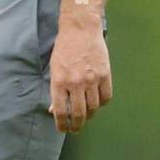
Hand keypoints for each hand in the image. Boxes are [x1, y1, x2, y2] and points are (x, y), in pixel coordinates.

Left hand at [48, 15, 111, 133]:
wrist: (80, 29)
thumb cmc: (64, 49)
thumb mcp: (54, 69)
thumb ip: (55, 90)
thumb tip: (55, 110)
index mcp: (59, 82)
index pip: (61, 112)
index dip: (62, 125)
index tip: (63, 129)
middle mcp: (75, 83)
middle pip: (78, 114)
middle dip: (76, 125)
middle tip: (75, 129)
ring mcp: (92, 79)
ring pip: (93, 108)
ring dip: (89, 116)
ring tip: (85, 117)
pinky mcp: (105, 75)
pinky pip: (106, 97)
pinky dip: (101, 104)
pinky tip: (96, 103)